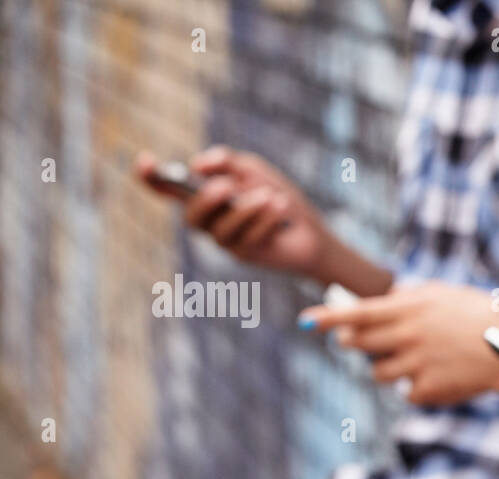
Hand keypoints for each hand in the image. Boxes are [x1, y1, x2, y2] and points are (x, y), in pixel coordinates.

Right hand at [135, 147, 389, 293]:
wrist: (312, 233)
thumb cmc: (279, 200)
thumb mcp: (254, 171)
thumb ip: (227, 162)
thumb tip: (196, 166)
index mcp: (206, 197)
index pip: (169, 190)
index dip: (151, 179)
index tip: (145, 161)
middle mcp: (210, 222)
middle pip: (190, 217)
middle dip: (206, 200)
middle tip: (227, 187)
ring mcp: (226, 242)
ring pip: (219, 231)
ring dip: (245, 209)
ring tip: (271, 195)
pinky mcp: (246, 255)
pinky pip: (247, 239)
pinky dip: (265, 219)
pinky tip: (281, 206)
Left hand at [298, 281, 498, 404]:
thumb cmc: (479, 316)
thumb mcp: (442, 295)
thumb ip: (408, 299)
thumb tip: (384, 303)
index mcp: (408, 310)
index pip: (356, 313)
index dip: (327, 318)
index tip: (305, 322)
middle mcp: (406, 336)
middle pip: (358, 345)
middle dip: (356, 343)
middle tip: (374, 341)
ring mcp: (415, 365)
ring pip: (378, 373)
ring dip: (389, 367)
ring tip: (418, 358)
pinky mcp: (427, 390)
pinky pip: (407, 392)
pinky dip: (418, 386)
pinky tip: (441, 375)